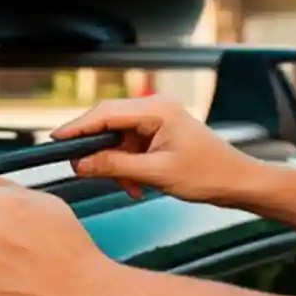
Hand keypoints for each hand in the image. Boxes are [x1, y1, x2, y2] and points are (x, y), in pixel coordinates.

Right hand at [52, 96, 263, 204]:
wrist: (238, 183)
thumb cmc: (209, 174)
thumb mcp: (156, 174)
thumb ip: (115, 166)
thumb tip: (81, 164)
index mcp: (156, 110)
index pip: (105, 114)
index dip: (77, 127)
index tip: (57, 140)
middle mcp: (155, 109)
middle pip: (107, 123)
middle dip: (96, 150)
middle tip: (81, 169)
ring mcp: (157, 121)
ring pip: (117, 138)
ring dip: (115, 164)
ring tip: (127, 186)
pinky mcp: (159, 134)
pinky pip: (130, 147)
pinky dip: (127, 166)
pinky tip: (136, 185)